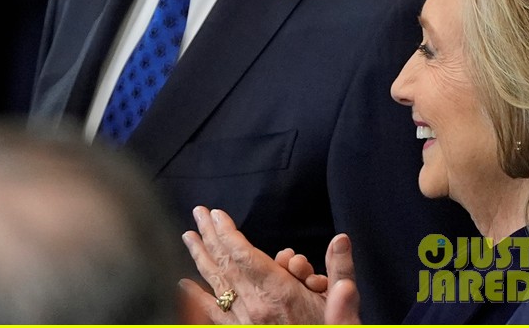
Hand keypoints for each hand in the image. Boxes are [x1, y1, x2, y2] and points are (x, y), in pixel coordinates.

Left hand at [180, 206, 360, 323]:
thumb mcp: (344, 312)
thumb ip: (341, 273)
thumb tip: (341, 240)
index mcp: (279, 295)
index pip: (244, 255)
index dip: (228, 232)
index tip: (216, 213)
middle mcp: (255, 307)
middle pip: (226, 264)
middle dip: (210, 235)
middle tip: (198, 212)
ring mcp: (244, 323)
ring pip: (216, 284)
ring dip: (201, 258)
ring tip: (188, 237)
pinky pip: (214, 315)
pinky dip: (197, 298)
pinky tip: (184, 284)